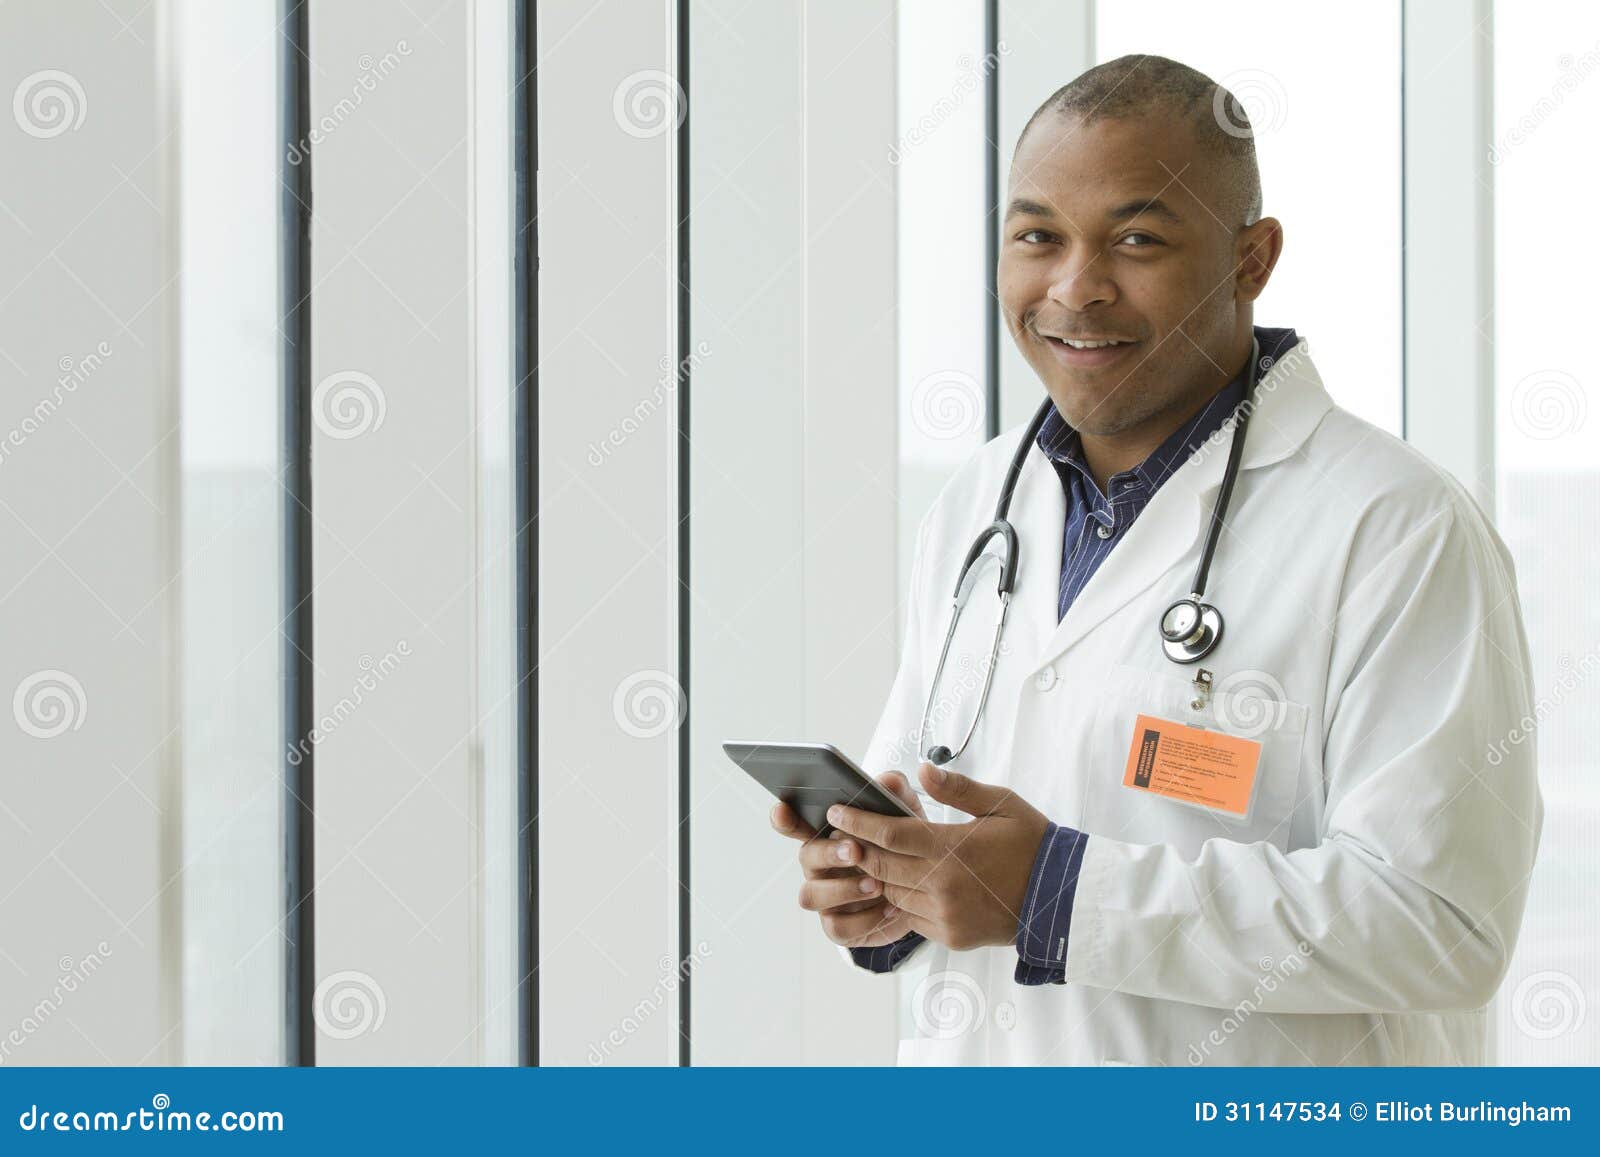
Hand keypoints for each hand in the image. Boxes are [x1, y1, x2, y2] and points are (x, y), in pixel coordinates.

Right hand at [769, 771, 925, 948]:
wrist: (923, 889)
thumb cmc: (901, 846)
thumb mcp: (904, 815)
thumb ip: (895, 793)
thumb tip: (887, 780)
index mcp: (825, 833)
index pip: (793, 822)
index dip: (783, 818)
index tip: (783, 810)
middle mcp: (819, 865)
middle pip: (806, 857)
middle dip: (829, 853)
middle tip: (856, 850)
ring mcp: (825, 896)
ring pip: (812, 896)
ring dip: (843, 890)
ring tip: (877, 884)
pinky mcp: (839, 925)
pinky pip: (838, 928)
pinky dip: (864, 921)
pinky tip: (890, 908)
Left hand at [826, 763, 1048, 951]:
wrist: (1061, 898)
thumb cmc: (1033, 844)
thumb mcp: (1002, 804)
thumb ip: (958, 789)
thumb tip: (923, 770)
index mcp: (954, 849)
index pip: (890, 834)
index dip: (859, 822)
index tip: (836, 812)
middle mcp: (944, 886)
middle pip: (882, 865)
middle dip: (858, 848)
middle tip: (841, 832)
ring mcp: (946, 915)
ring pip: (892, 892)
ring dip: (878, 874)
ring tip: (868, 855)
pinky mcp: (950, 935)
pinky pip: (910, 916)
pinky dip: (901, 898)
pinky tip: (900, 881)